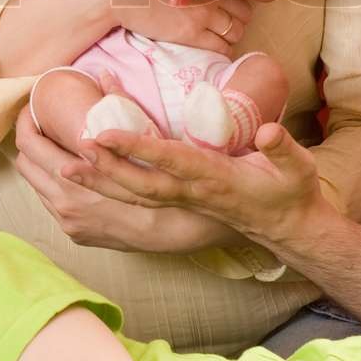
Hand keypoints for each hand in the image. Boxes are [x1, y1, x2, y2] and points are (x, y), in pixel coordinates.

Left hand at [13, 110, 238, 252]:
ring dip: (42, 162)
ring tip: (56, 142)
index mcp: (73, 179)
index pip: (31, 145)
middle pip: (27, 164)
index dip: (27, 121)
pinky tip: (73, 168)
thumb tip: (103, 73)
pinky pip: (52, 203)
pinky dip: (55, 183)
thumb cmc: (164, 180)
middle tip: (40, 120)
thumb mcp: (143, 140)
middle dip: (30, 138)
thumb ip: (119, 106)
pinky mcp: (77, 234)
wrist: (179, 230)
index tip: (33, 107)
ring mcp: (69, 222)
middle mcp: (65, 204)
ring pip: (36, 185)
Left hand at [71, 122, 328, 248]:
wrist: (289, 228)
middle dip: (105, 167)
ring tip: (63, 168)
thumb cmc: (291, 192)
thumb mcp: (298, 169)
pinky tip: (88, 184)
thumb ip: (283, 150)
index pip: (170, 161)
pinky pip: (138, 200)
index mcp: (216, 179)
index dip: (137, 148)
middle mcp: (193, 194)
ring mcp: (184, 204)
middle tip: (72, 149)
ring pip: (133, 195)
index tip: (105, 133)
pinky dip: (110, 192)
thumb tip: (269, 132)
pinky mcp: (180, 207)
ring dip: (99, 183)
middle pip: (140, 183)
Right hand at [105, 0, 252, 52]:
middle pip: (245, 9)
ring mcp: (201, 16)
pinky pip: (221, 47)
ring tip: (221, 27)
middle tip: (227, 10)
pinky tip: (213, 40)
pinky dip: (222, 46)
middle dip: (239, 10)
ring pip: (236, 30)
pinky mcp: (188, 35)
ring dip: (232, 29)